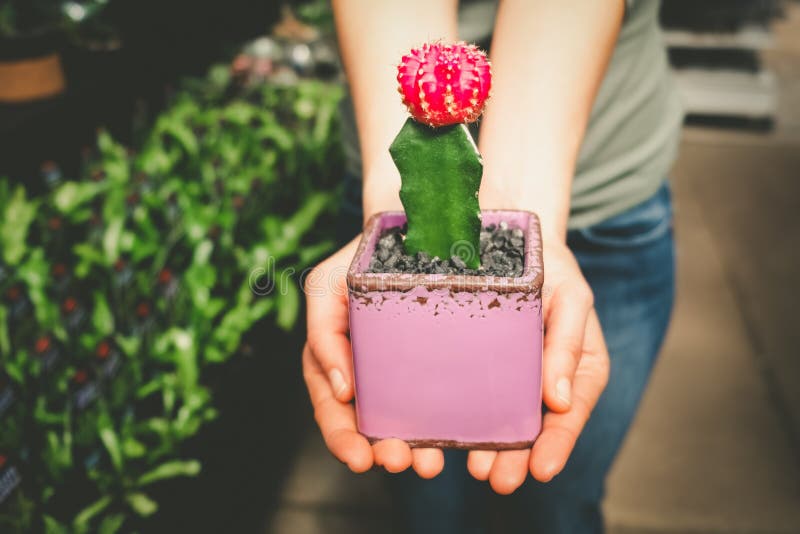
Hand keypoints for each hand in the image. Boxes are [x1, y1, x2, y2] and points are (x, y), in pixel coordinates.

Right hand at [302, 237, 444, 477]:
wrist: (419, 221)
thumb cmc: (367, 253)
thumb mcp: (327, 284)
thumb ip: (322, 330)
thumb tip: (345, 391)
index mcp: (337, 351)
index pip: (331, 403)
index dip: (339, 432)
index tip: (359, 455)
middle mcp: (365, 363)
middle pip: (364, 419)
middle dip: (376, 448)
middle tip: (397, 463)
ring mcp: (398, 363)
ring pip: (398, 413)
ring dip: (409, 445)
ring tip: (426, 465)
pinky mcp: (436, 359)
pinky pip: (436, 395)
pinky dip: (441, 421)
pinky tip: (457, 441)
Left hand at [465, 240, 609, 493]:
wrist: (509, 236)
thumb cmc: (550, 267)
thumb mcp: (570, 296)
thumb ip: (569, 342)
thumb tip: (558, 401)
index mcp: (574, 368)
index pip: (570, 413)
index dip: (558, 444)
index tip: (541, 469)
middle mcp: (540, 378)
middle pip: (532, 426)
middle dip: (517, 456)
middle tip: (499, 478)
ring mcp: (506, 374)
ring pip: (498, 417)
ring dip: (487, 446)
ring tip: (474, 466)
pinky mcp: (472, 364)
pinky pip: (466, 392)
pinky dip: (456, 415)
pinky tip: (441, 432)